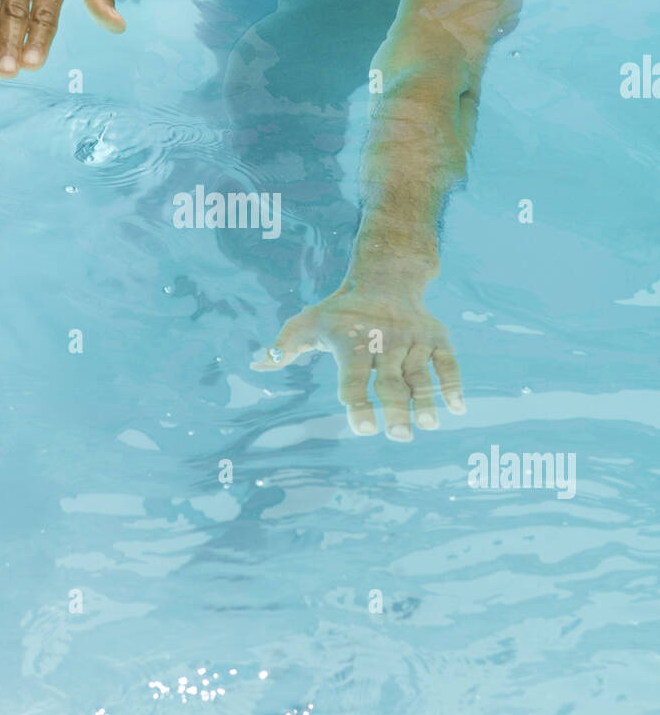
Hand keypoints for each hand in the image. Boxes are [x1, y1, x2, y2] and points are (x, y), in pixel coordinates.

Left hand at [251, 278, 464, 439]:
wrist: (384, 278)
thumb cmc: (339, 312)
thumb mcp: (307, 323)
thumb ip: (284, 346)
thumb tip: (257, 365)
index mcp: (351, 342)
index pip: (353, 378)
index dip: (358, 403)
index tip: (364, 430)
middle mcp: (383, 341)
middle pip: (390, 381)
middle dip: (396, 410)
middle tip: (399, 436)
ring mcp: (412, 339)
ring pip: (420, 375)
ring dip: (426, 401)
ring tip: (427, 426)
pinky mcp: (435, 337)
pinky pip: (448, 362)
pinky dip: (454, 383)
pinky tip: (457, 408)